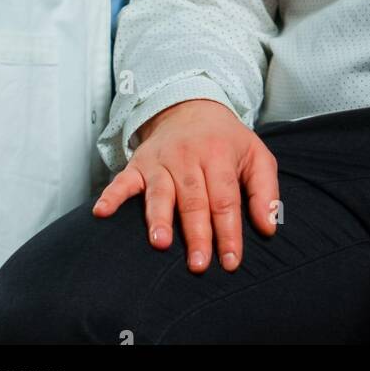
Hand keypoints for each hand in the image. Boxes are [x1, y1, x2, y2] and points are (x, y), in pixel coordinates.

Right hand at [92, 98, 280, 272]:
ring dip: (158, 217)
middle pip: (193, 199)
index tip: (230, 262)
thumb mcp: (256, 155)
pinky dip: (111, 196)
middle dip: (196, 233)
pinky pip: (122, 180)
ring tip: (160, 242)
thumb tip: (268, 227)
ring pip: (160, 192)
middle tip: (198, 264)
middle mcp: (188, 157)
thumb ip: (265, 190)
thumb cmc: (226, 140)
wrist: (190, 106)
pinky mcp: (138, 164)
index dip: (228, 232)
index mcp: (219, 155)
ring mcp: (161, 160)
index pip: (225, 198)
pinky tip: (101, 213)